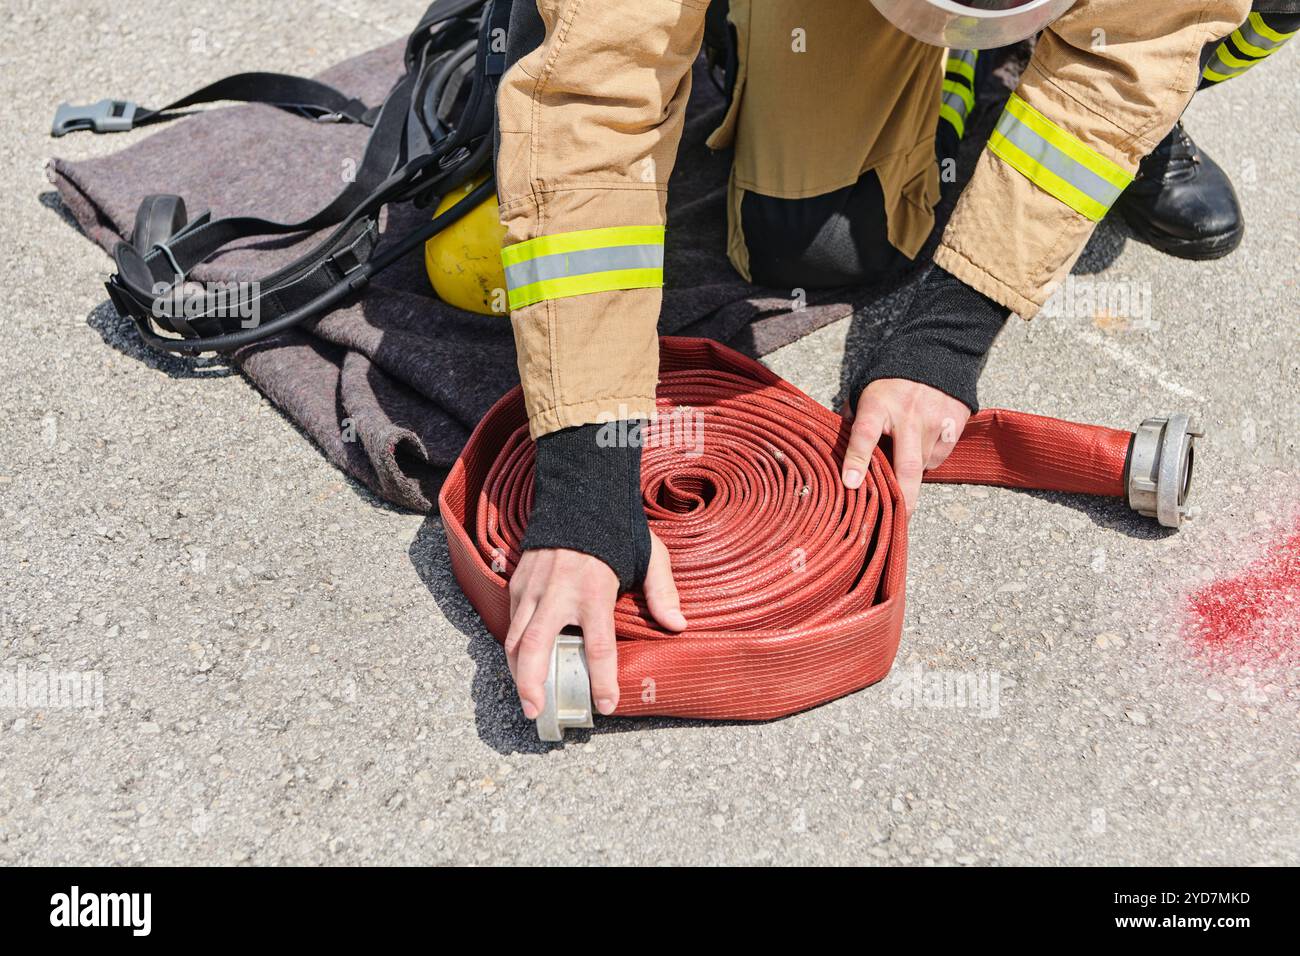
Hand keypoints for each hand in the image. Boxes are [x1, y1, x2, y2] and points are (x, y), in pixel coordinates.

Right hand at [505, 533, 685, 720]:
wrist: (578, 492)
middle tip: (536, 711)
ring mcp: (533, 588)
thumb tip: (677, 625)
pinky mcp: (518, 582)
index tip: (605, 705)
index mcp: (594, 591)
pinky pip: (512, 622)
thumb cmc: (616, 528)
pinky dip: (514, 647)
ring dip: (518, 672)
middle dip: (533, 684)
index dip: (602, 680)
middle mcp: (558, 594)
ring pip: (516, 638)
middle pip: (538, 648)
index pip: (598, 646)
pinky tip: (521, 665)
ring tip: (526, 698)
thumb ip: (662, 591)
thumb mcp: (649, 555)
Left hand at [841, 378, 969, 514]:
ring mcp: (935, 421)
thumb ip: (853, 421)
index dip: (856, 461)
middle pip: (906, 466)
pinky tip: (921, 443)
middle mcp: (908, 415)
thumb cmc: (890, 379)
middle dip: (903, 499)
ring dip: (911, 473)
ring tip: (902, 458)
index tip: (851, 484)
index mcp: (878, 405)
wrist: (936, 352)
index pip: (864, 436)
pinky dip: (929, 460)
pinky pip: (939, 457)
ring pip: (923, 465)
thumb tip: (838, 454)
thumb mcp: (864, 392)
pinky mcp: (954, 425)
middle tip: (898, 522)